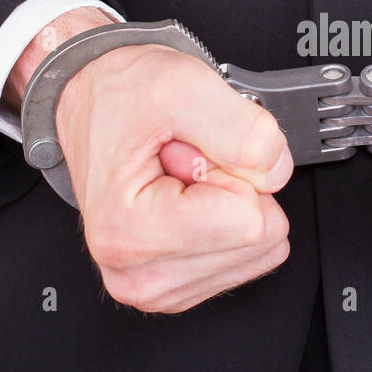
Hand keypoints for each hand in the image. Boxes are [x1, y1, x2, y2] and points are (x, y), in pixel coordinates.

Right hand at [5, 9, 293, 313]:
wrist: (95, 101)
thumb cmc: (122, 97)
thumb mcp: (184, 85)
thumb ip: (243, 128)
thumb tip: (276, 172)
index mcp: (128, 233)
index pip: (249, 220)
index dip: (231, 169)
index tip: (187, 151)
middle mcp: (136, 273)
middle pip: (259, 239)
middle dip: (234, 185)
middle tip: (186, 160)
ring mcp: (156, 286)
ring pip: (260, 249)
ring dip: (231, 200)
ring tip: (182, 174)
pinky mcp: (178, 286)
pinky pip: (251, 256)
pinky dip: (229, 217)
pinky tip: (189, 195)